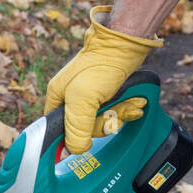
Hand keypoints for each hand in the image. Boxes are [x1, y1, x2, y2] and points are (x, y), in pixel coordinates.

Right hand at [44, 6, 162, 154]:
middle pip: (83, 128)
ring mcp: (89, 96)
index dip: (71, 137)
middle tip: (113, 113)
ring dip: (119, 115)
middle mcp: (71, 98)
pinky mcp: (106, 94)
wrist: (127, 43)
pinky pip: (114, 111)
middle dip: (104, 123)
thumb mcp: (83, 100)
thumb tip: (75, 150)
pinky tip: (135, 104)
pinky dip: (125, 109)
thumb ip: (76, 128)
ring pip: (101, 121)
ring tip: (132, 106)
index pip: (57, 130)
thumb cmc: (101, 65)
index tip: (85, 140)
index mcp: (58, 98)